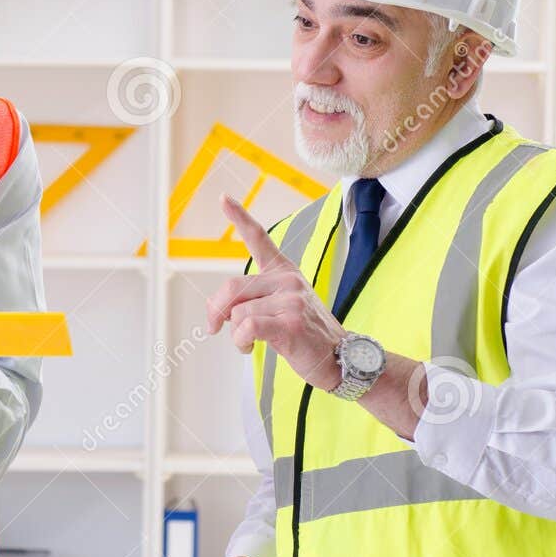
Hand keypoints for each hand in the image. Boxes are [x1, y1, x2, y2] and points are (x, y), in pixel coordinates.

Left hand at [205, 193, 343, 390]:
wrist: (339, 358)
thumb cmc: (305, 334)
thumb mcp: (280, 307)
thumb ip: (251, 300)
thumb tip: (217, 311)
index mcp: (284, 271)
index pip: (259, 238)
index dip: (239, 217)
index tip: (224, 198)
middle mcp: (288, 279)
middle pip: (231, 288)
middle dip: (216, 311)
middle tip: (216, 328)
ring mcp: (292, 299)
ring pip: (237, 313)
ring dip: (235, 334)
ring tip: (250, 342)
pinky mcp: (291, 322)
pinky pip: (247, 326)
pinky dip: (241, 340)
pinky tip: (250, 347)